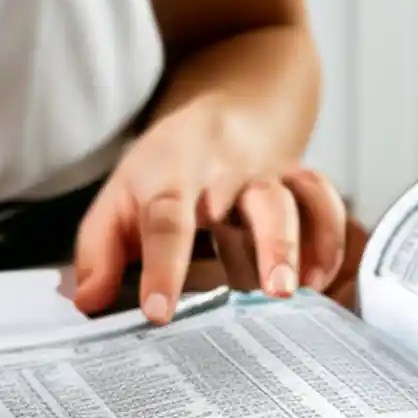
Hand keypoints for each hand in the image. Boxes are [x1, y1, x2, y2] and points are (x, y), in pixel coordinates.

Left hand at [73, 96, 346, 323]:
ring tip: (298, 291)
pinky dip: (328, 242)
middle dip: (270, 245)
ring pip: (297, 201)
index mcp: (175, 173)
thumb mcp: (120, 196)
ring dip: (304, 245)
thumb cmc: (168, 164)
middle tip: (271, 293)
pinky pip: (324, 203)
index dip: (163, 268)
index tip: (159, 313)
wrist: (231, 105)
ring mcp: (269, 175)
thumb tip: (88, 302)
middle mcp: (229, 171)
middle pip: (255, 201)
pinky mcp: (298, 182)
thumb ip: (99, 250)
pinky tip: (316, 281)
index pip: (168, 220)